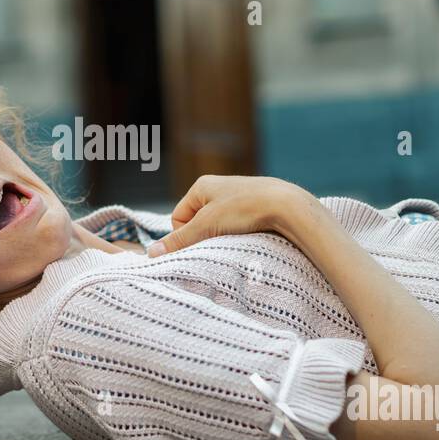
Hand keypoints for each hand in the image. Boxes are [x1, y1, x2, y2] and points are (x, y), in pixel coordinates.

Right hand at [146, 175, 320, 255]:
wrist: (287, 206)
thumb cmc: (245, 210)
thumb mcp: (207, 226)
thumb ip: (179, 240)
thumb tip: (151, 254)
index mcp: (201, 186)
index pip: (177, 218)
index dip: (184, 236)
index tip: (199, 243)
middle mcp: (217, 188)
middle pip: (196, 223)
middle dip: (204, 237)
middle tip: (218, 243)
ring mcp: (236, 197)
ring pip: (217, 226)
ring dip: (221, 238)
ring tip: (236, 240)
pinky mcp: (253, 207)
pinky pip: (235, 226)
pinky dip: (238, 235)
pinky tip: (249, 237)